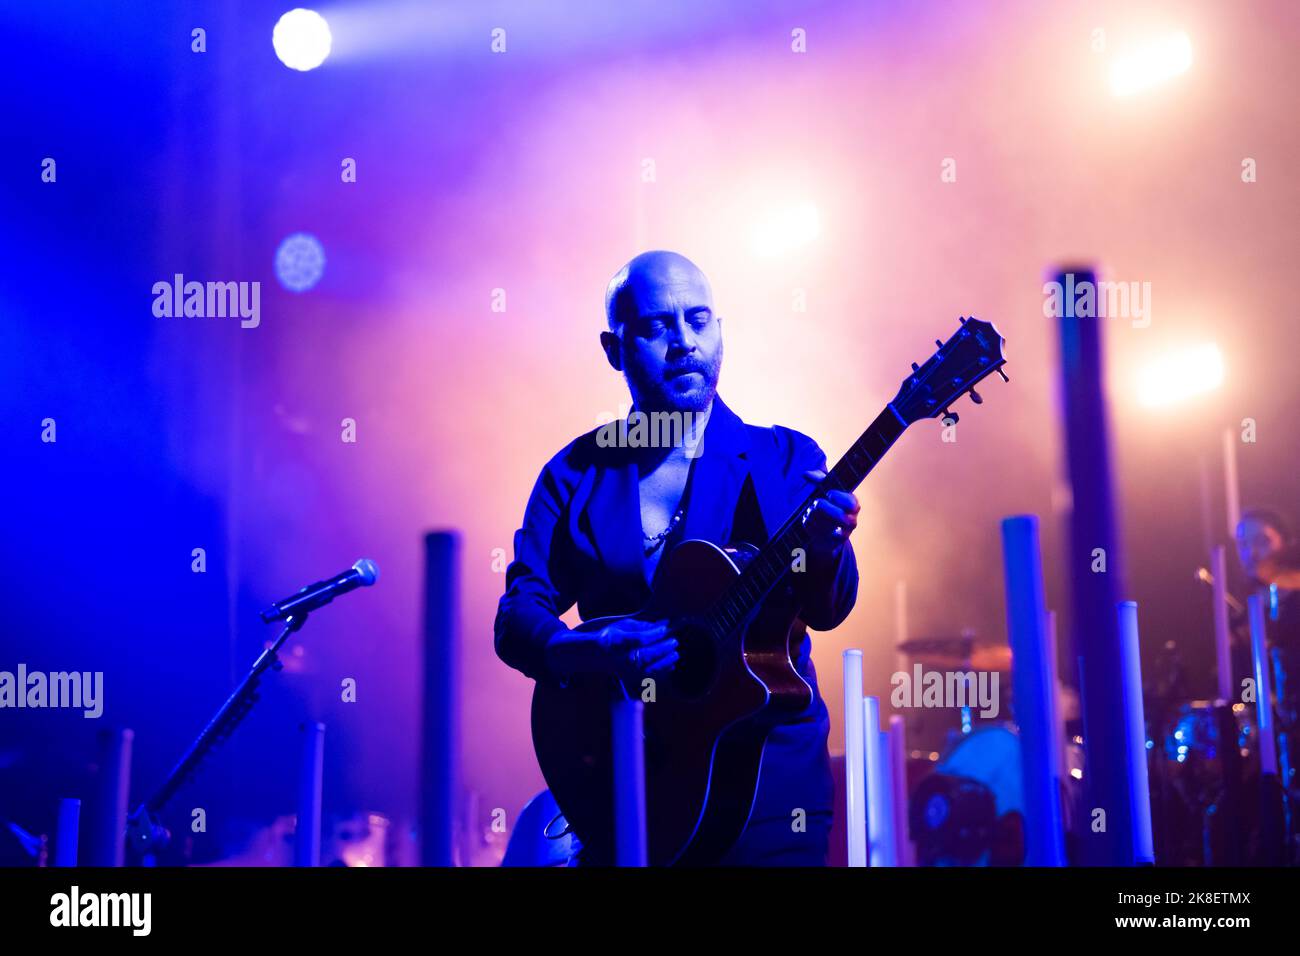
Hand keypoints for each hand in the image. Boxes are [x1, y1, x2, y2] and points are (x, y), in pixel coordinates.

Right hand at [544, 618, 678, 680]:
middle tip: (674, 642)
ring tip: (675, 653)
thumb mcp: (624, 625)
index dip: (655, 634)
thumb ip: (643, 626)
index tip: (666, 629)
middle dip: (663, 649)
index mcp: (617, 642)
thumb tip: (663, 625)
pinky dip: (661, 672)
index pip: (640, 640)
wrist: (596, 655)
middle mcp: (620, 658)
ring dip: (665, 661)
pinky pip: (648, 677)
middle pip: (646, 655)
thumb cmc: (612, 636)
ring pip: (648, 669)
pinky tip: (671, 665)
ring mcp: (625, 670)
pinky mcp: (630, 677)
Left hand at [800, 469, 858, 557]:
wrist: (825, 523)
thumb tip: (806, 474)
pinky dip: (810, 525)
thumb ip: (817, 478)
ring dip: (814, 516)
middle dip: (824, 508)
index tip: (829, 493)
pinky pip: (819, 535)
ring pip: (828, 527)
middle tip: (816, 503)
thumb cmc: (827, 501)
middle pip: (842, 518)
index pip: (851, 503)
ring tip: (809, 510)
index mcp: (853, 504)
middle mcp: (852, 519)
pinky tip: (808, 519)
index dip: (839, 498)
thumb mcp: (824, 486)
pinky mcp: (832, 542)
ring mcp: (843, 533)